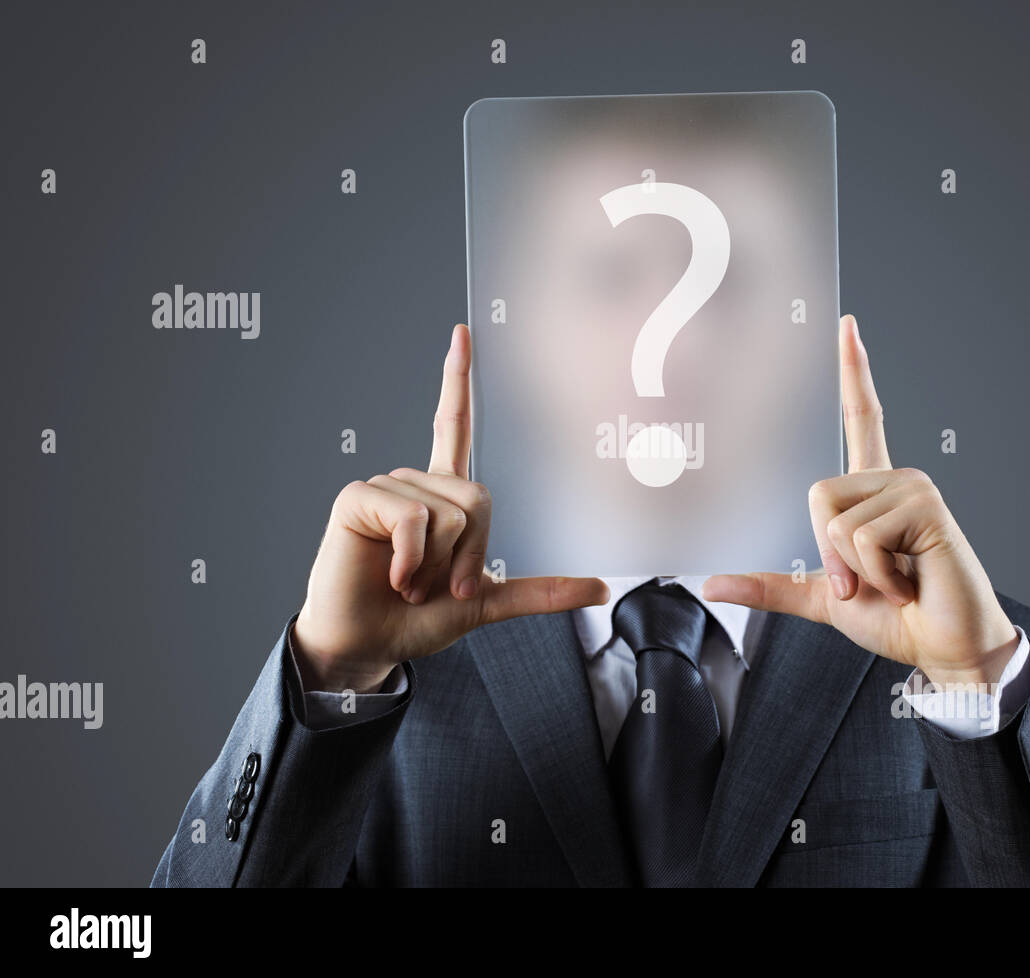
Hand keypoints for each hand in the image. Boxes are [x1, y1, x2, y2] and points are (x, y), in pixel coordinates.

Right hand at [293, 323, 608, 691]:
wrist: (370, 643)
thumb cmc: (418, 618)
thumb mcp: (488, 600)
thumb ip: (541, 591)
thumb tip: (601, 590)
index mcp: (442, 496)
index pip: (452, 425)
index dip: (457, 380)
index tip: (462, 333)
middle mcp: (414, 482)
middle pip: (478, 497)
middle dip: (468, 552)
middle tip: (436, 584)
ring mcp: (385, 486)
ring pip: (449, 512)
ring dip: (435, 563)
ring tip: (407, 581)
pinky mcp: (357, 497)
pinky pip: (413, 518)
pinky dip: (411, 558)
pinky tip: (391, 575)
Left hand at [704, 315, 1017, 686]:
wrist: (945, 648)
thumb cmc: (896, 618)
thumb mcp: (823, 597)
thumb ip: (772, 585)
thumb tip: (712, 583)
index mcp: (872, 493)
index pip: (863, 419)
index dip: (854, 373)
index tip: (846, 327)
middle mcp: (894, 479)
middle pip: (816, 492)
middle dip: (828, 554)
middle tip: (867, 584)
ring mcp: (912, 488)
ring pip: (834, 518)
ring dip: (855, 569)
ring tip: (897, 582)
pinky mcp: (926, 506)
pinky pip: (862, 536)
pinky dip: (877, 575)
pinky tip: (911, 583)